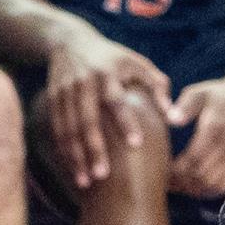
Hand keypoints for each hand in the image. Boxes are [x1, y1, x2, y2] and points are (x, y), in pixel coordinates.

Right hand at [46, 33, 175, 188]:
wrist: (70, 42)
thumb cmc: (114, 58)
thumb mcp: (137, 62)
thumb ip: (157, 85)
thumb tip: (172, 114)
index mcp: (107, 73)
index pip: (117, 100)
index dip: (126, 121)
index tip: (137, 144)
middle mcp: (83, 84)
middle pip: (88, 120)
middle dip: (95, 149)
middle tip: (104, 175)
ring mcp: (65, 93)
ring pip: (68, 129)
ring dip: (76, 157)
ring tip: (86, 182)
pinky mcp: (53, 101)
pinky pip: (57, 130)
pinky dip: (64, 151)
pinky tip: (73, 170)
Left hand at [168, 76, 224, 198]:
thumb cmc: (219, 95)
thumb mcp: (200, 92)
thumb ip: (184, 105)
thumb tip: (171, 120)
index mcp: (215, 128)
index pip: (192, 159)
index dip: (175, 170)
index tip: (162, 170)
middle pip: (201, 175)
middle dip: (181, 182)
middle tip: (167, 181)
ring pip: (213, 184)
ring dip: (194, 189)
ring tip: (180, 186)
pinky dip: (209, 191)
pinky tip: (197, 187)